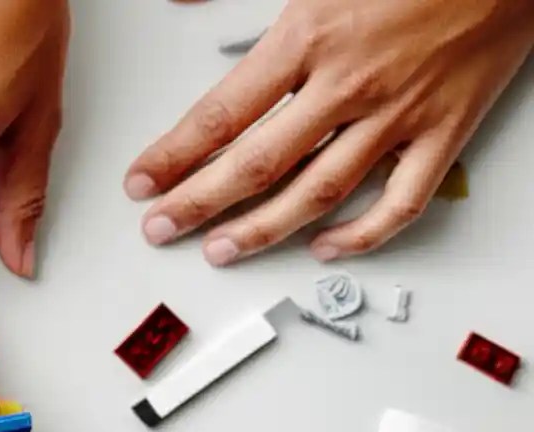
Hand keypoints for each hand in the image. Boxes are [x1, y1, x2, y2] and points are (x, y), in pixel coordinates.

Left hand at [125, 0, 533, 264]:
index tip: (142, 183)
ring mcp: (399, 114)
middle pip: (257, 163)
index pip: (220, 115)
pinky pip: (401, 203)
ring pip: (318, 192)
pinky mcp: (445, 133)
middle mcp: (350, 83)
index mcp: (309, 36)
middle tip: (162, 228)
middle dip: (198, 203)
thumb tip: (183, 3)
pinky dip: (362, 235)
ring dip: (262, 230)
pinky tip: (324, 247)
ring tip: (220, 249)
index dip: (173, 157)